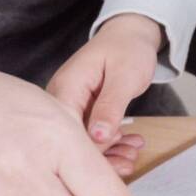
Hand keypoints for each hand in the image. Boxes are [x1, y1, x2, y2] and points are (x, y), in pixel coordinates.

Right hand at [47, 13, 160, 172]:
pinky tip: (128, 146)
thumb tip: (97, 137)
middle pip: (73, 140)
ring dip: (110, 152)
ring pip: (84, 141)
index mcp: (67, 87)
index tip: (117, 157)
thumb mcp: (125, 76)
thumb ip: (111, 106)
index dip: (91, 151)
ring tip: (133, 152)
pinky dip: (111, 143)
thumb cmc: (127, 48)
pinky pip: (91, 135)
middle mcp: (62, 99)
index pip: (68, 131)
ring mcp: (70, 107)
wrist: (128, 36)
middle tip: (130, 159)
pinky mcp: (79, 112)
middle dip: (104, 155)